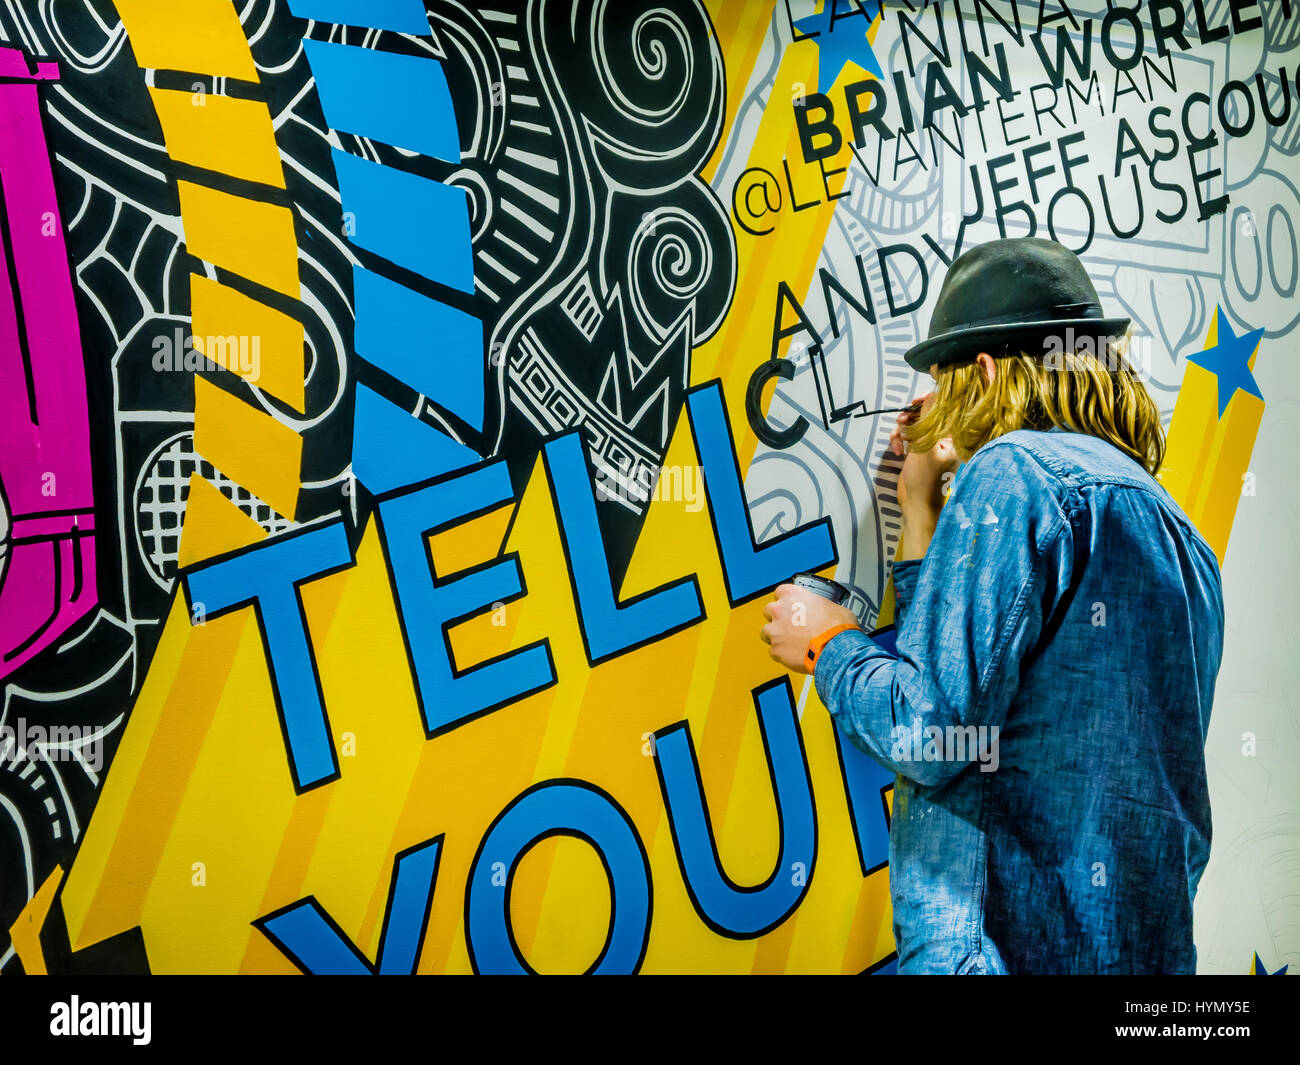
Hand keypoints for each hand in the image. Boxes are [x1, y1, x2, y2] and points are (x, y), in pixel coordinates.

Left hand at [760, 583, 858, 674]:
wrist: (836, 650)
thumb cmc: (837, 628)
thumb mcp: (832, 606)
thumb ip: (819, 606)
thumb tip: (824, 610)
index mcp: (793, 595)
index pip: (780, 592)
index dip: (785, 600)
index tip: (790, 606)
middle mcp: (780, 611)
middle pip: (769, 611)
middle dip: (778, 618)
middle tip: (790, 625)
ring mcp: (775, 631)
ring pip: (766, 632)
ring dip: (776, 635)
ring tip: (790, 641)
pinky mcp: (776, 650)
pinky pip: (773, 651)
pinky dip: (782, 653)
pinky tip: (794, 654)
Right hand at [890, 393, 958, 559]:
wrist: (916, 503)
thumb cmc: (926, 478)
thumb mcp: (926, 446)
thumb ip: (928, 420)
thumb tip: (932, 394)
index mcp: (955, 436)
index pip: (945, 409)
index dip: (929, 402)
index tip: (914, 403)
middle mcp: (945, 438)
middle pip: (927, 414)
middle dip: (911, 417)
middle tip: (900, 421)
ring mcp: (931, 444)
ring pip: (914, 424)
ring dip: (902, 429)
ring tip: (898, 439)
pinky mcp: (919, 449)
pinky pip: (907, 435)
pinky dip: (899, 439)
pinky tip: (897, 450)